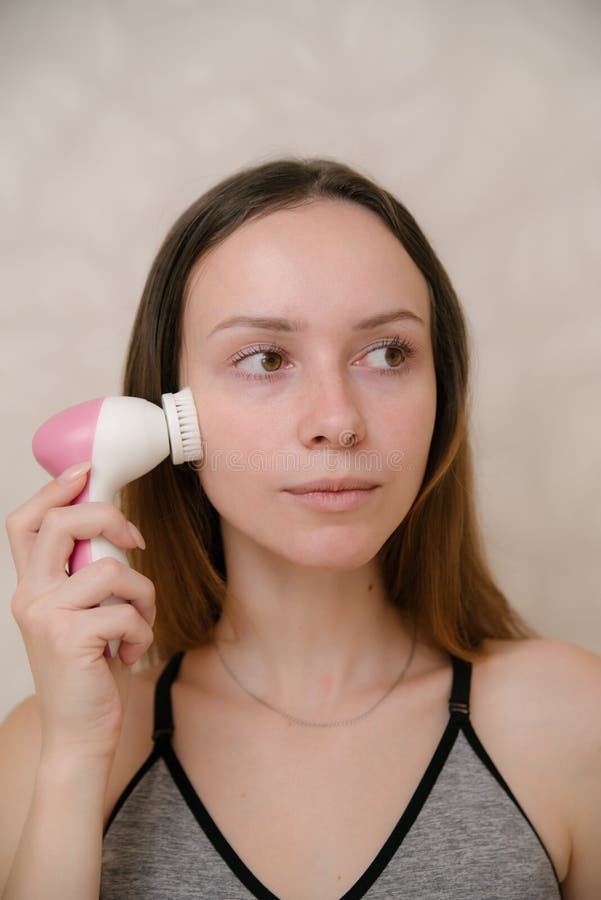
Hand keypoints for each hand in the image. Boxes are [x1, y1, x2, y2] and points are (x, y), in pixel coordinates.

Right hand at [5, 461, 155, 761]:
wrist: (79, 735)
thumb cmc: (89, 672)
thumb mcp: (82, 616)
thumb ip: (84, 578)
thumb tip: (117, 532)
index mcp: (31, 587)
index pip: (24, 523)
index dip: (52, 490)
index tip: (86, 470)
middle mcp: (30, 597)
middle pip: (61, 524)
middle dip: (108, 517)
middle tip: (135, 542)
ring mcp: (46, 617)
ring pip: (109, 569)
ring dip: (141, 593)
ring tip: (138, 622)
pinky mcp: (70, 639)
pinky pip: (125, 610)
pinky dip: (141, 629)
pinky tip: (128, 653)